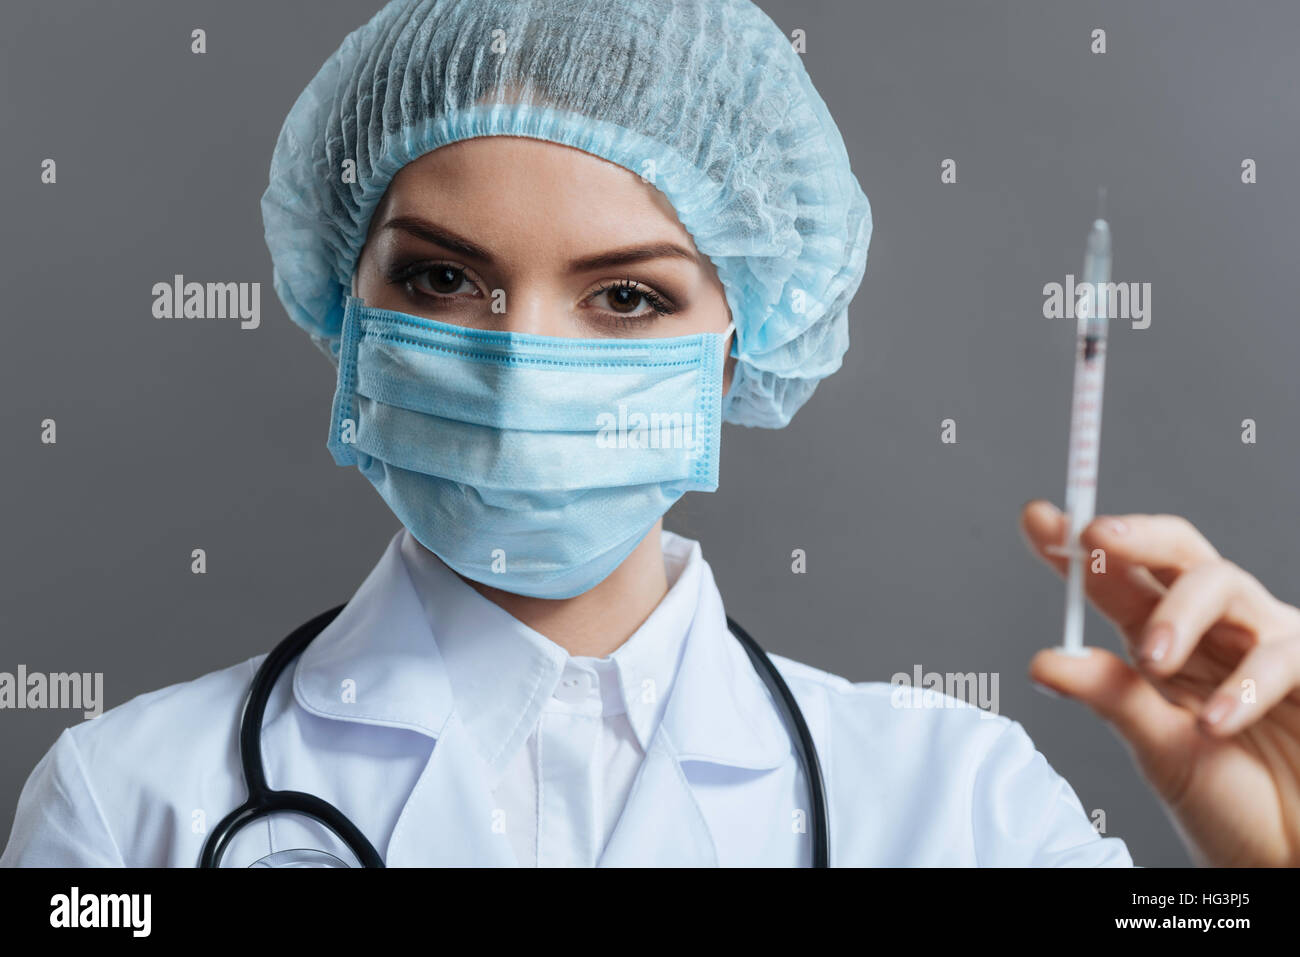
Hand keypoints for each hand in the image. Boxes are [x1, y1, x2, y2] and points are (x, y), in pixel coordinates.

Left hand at [1020, 500, 1299, 865]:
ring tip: (1153, 659)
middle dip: (1135, 535)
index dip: (1078, 546)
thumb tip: (1044, 662)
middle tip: (1095, 537)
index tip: (1038, 519)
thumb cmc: (1227, 797)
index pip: (1116, 579)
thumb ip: (1108, 695)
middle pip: (1178, 552)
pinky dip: (1244, 686)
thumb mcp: (1153, 745)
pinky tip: (1216, 722)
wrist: (1285, 850)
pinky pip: (1281, 654)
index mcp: (1162, 638)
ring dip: (1179, 614)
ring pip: (1223, 583)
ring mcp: (1266, 640)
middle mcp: (1212, 628)